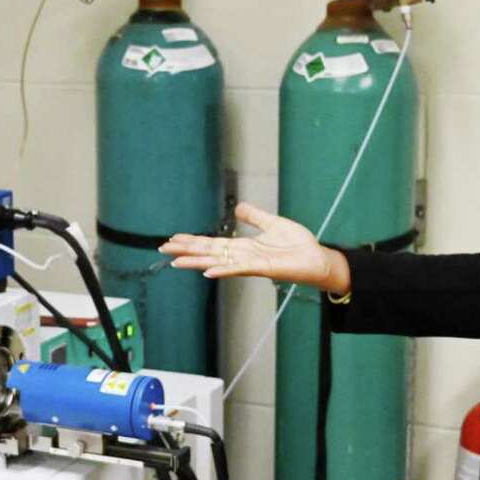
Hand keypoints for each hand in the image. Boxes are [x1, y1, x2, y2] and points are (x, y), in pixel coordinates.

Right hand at [160, 202, 347, 292]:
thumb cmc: (298, 245)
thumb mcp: (273, 223)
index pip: (212, 244)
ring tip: (176, 262)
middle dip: (186, 251)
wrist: (316, 258)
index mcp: (244, 247)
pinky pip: (238, 269)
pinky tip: (207, 272)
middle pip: (208, 253)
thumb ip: (255, 217)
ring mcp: (250, 264)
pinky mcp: (262, 269)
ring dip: (196, 262)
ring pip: (217, 262)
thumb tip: (238, 208)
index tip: (174, 239)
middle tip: (163, 249)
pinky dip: (222, 270)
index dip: (193, 241)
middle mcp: (242, 257)